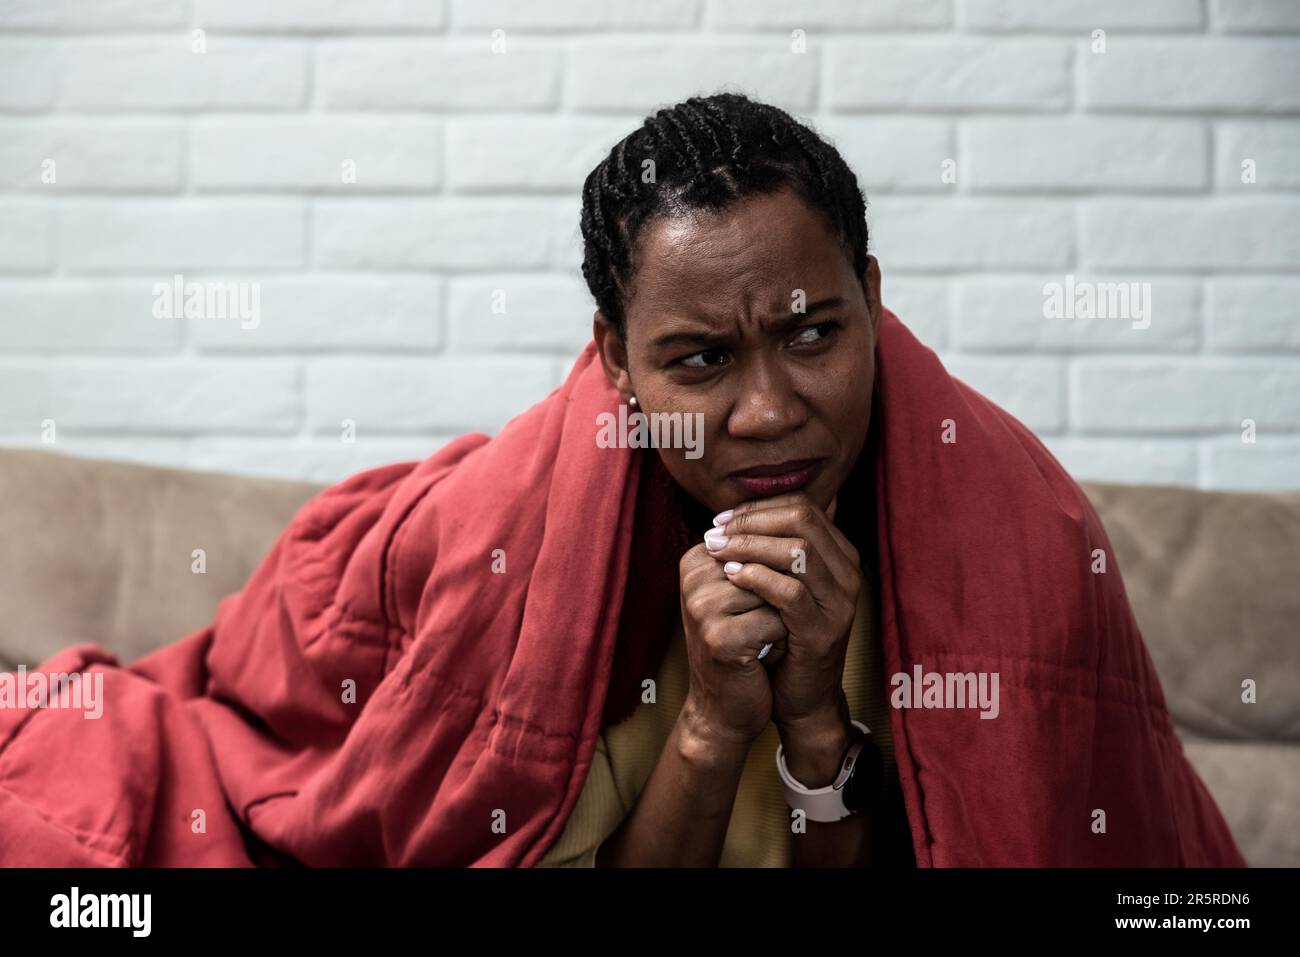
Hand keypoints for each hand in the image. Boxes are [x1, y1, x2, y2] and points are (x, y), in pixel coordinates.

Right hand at [677, 542, 786, 747]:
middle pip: (771, 563)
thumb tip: (828, 505)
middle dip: (784, 593)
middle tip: (763, 624)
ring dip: (786, 616)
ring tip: (762, 637)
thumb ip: (768, 551)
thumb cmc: (743, 645)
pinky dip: (783, 638)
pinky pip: (778, 621)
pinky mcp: (718, 637)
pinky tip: (764, 653)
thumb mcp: (749, 591)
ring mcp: (702, 606)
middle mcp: (694, 576)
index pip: (764, 540)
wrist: (724, 708)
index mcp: (698, 557)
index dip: (779, 573)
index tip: (757, 603)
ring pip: (779, 589)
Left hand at [703, 491, 861, 741]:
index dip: (758, 508)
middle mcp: (847, 574)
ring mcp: (839, 603)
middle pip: (802, 520)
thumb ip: (769, 550)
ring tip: (716, 551)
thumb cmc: (784, 636)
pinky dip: (758, 578)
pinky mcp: (823, 632)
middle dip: (752, 521)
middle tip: (715, 533)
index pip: (802, 507)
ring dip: (750, 545)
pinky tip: (732, 576)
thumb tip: (733, 513)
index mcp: (840, 556)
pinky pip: (791, 592)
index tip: (722, 520)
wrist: (801, 697)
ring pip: (798, 551)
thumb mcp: (779, 586)